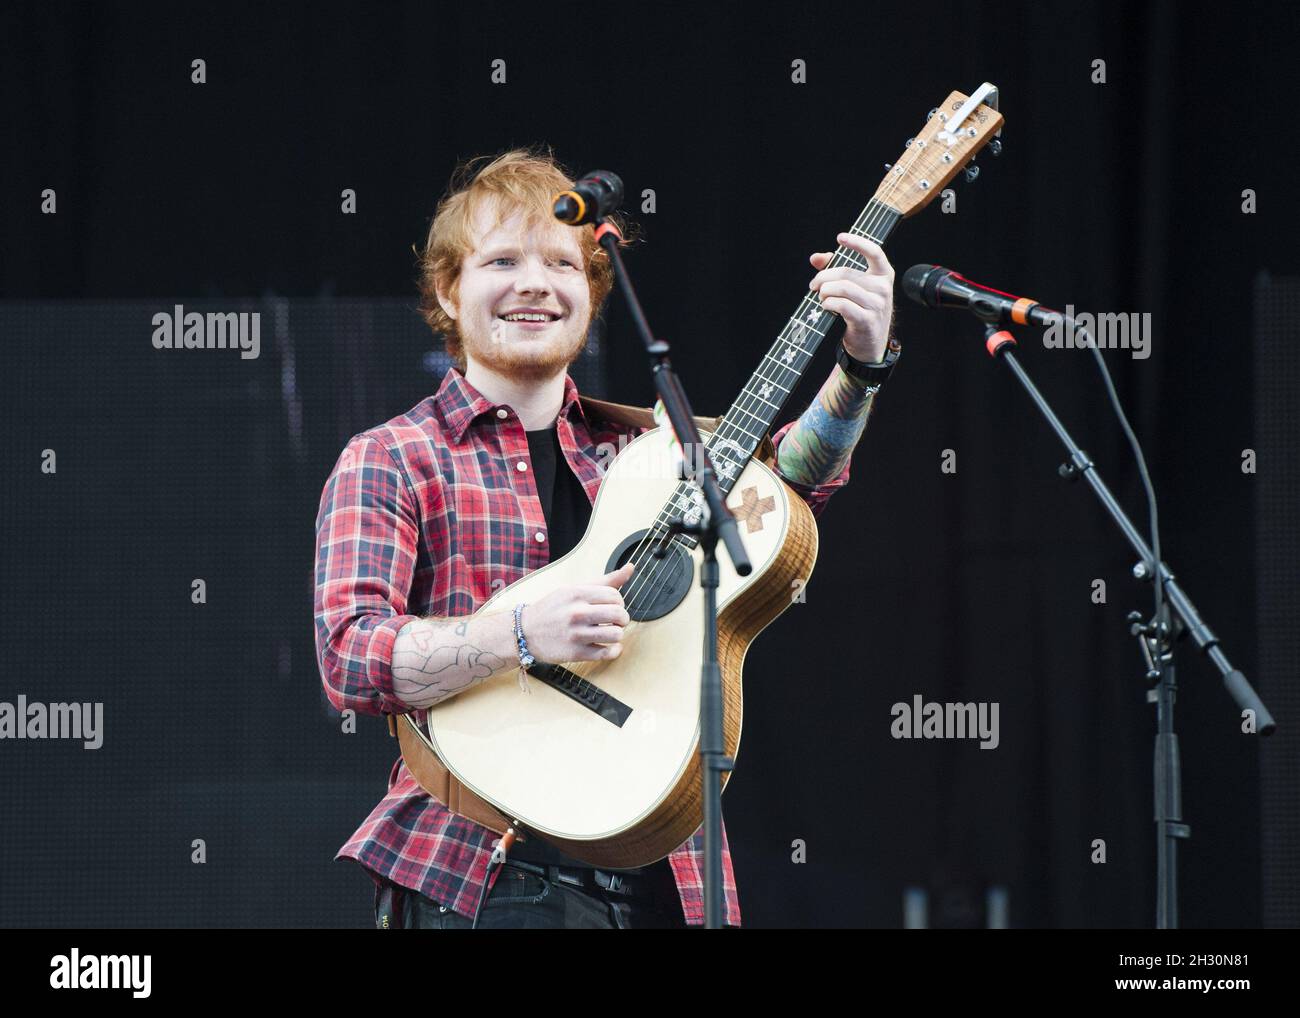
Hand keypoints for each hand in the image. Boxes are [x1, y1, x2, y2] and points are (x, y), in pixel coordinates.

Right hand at [520, 562, 633, 662]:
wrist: (525, 632)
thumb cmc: (553, 609)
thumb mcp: (574, 589)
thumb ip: (605, 580)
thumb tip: (630, 567)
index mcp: (577, 594)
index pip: (615, 596)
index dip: (619, 602)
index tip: (612, 606)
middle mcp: (577, 613)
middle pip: (619, 615)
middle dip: (622, 618)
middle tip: (615, 620)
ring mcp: (576, 635)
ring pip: (616, 635)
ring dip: (617, 634)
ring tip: (610, 632)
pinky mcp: (576, 653)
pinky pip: (607, 653)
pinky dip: (614, 650)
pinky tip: (609, 646)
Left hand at [809, 232, 894, 362]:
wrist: (869, 345)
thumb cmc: (860, 311)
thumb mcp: (853, 288)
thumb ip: (835, 269)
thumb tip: (816, 258)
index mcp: (884, 274)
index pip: (875, 252)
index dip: (857, 242)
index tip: (840, 237)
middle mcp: (883, 288)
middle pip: (846, 273)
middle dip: (823, 277)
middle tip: (814, 285)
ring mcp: (877, 305)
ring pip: (842, 288)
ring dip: (824, 292)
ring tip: (821, 297)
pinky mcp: (866, 320)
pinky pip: (841, 305)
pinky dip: (828, 304)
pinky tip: (826, 306)